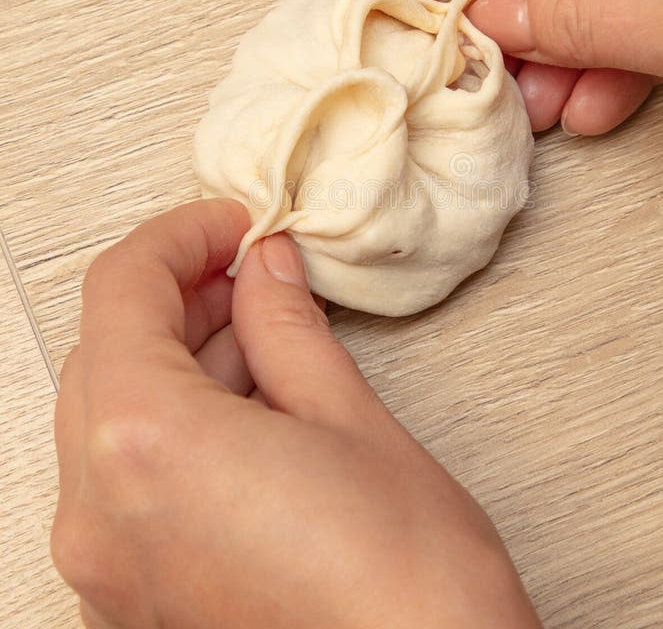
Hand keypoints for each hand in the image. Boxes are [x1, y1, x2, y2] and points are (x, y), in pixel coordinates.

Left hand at [51, 199, 540, 628]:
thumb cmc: (406, 580)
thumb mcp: (347, 417)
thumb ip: (285, 326)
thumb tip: (265, 268)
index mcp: (145, 446)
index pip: (122, 290)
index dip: (180, 236)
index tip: (231, 225)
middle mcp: (102, 512)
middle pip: (109, 350)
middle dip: (178, 294)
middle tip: (248, 267)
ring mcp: (110, 564)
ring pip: (113, 413)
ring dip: (179, 355)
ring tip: (258, 326)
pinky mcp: (136, 595)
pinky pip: (129, 472)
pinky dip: (176, 418)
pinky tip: (248, 396)